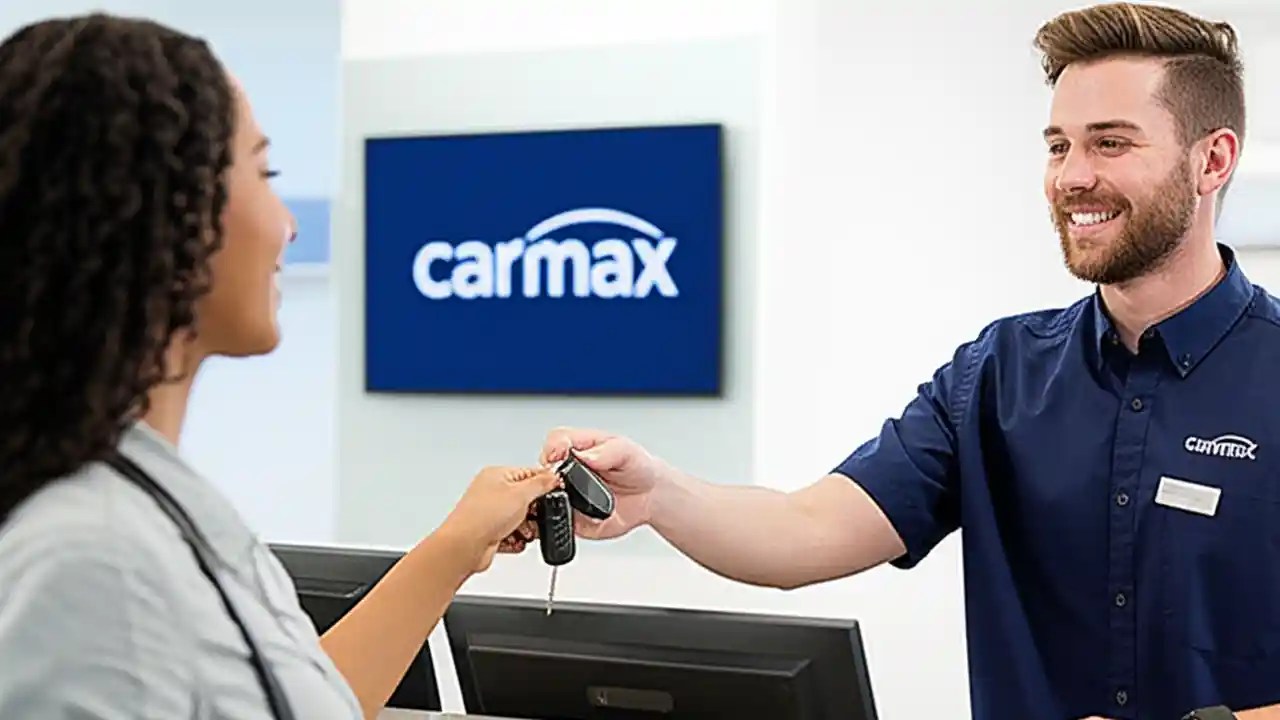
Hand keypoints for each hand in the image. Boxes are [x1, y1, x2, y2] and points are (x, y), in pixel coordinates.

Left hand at [439, 466, 560, 572]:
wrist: (464, 547)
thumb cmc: (481, 516)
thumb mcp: (521, 493)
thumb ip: (541, 483)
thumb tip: (553, 477)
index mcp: (497, 475)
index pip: (529, 473)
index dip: (544, 483)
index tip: (555, 492)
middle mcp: (493, 492)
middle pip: (527, 499)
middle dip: (534, 512)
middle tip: (532, 516)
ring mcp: (491, 514)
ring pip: (521, 520)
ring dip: (526, 528)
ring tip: (520, 531)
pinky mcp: (491, 533)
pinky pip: (513, 535)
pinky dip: (516, 539)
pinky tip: (511, 540)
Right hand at [538, 426, 668, 539]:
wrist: (649, 496)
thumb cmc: (636, 467)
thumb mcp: (628, 451)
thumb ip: (608, 451)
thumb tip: (586, 455)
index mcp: (578, 446)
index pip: (555, 441)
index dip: (553, 449)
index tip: (559, 456)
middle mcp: (567, 470)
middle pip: (543, 470)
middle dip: (551, 477)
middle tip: (567, 481)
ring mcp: (567, 494)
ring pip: (546, 498)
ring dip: (558, 501)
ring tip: (583, 500)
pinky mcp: (572, 517)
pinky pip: (562, 522)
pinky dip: (571, 522)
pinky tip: (589, 516)